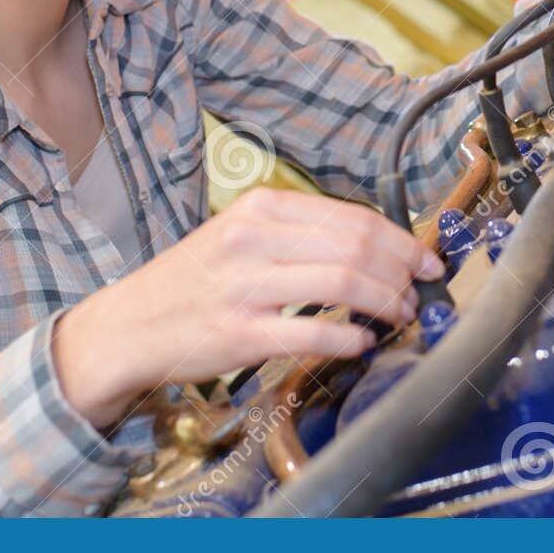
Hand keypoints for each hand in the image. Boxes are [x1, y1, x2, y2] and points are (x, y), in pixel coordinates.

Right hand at [51, 188, 443, 428]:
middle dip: (402, 270)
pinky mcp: (239, 333)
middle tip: (420, 290)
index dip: (401, 240)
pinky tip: (363, 343)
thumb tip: (373, 248)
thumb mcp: (239, 235)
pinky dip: (351, 338)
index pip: (352, 217)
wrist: (128, 326)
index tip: (425, 258)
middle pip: (356, 245)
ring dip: (386, 302)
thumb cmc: (192, 283)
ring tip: (399, 315)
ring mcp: (245, 286)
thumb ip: (299, 236)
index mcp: (260, 209)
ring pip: (344, 282)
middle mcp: (253, 238)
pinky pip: (314, 333)